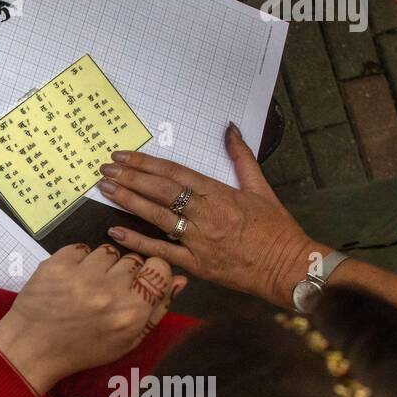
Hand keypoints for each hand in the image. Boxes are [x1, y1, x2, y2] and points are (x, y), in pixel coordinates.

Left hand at [0, 244, 185, 395]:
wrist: (33, 348)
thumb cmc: (84, 348)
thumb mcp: (128, 340)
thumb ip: (157, 310)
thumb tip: (179, 280)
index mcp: (133, 311)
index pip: (160, 268)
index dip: (152, 272)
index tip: (140, 281)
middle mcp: (110, 291)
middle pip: (134, 259)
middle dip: (125, 272)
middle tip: (108, 290)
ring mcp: (82, 275)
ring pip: (107, 251)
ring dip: (101, 265)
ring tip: (88, 285)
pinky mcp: (57, 264)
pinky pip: (81, 248)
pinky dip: (78, 260)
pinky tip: (72, 279)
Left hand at [99, 124, 325, 309]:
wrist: (290, 267)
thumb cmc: (277, 229)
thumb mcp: (261, 188)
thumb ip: (241, 157)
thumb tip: (230, 129)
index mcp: (220, 193)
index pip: (175, 174)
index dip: (146, 163)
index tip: (123, 156)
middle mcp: (206, 214)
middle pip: (160, 191)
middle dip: (130, 177)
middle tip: (105, 169)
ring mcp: (199, 240)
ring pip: (157, 217)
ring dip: (129, 201)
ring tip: (106, 189)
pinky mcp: (196, 265)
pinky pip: (161, 252)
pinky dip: (137, 242)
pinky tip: (115, 231)